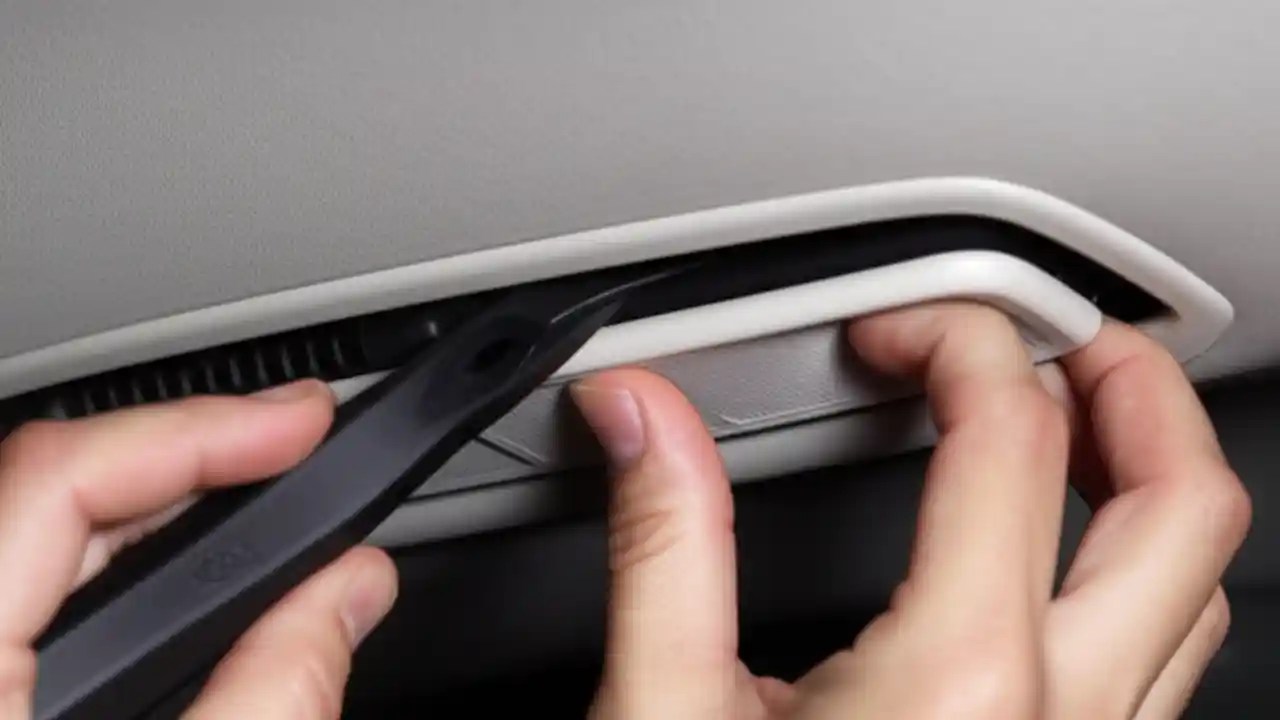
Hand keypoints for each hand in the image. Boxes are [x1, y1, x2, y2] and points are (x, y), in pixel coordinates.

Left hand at [0, 380, 397, 719]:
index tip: (302, 424)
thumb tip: (348, 587)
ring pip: (40, 535)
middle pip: (55, 489)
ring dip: (165, 515)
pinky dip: (122, 574)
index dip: (199, 431)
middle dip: (195, 459)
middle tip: (297, 444)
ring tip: (260, 509)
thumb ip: (276, 689)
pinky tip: (184, 584)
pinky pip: (29, 594)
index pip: (59, 477)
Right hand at [571, 304, 1250, 718]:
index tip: (896, 332)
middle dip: (1132, 390)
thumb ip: (662, 544)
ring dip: (1150, 482)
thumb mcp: (664, 716)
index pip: (1015, 435)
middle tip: (1063, 338)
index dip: (959, 340)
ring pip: (1195, 589)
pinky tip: (1055, 565)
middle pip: (1180, 505)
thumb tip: (641, 418)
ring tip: (1079, 427)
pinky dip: (1135, 574)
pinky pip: (1164, 663)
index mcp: (958, 680)